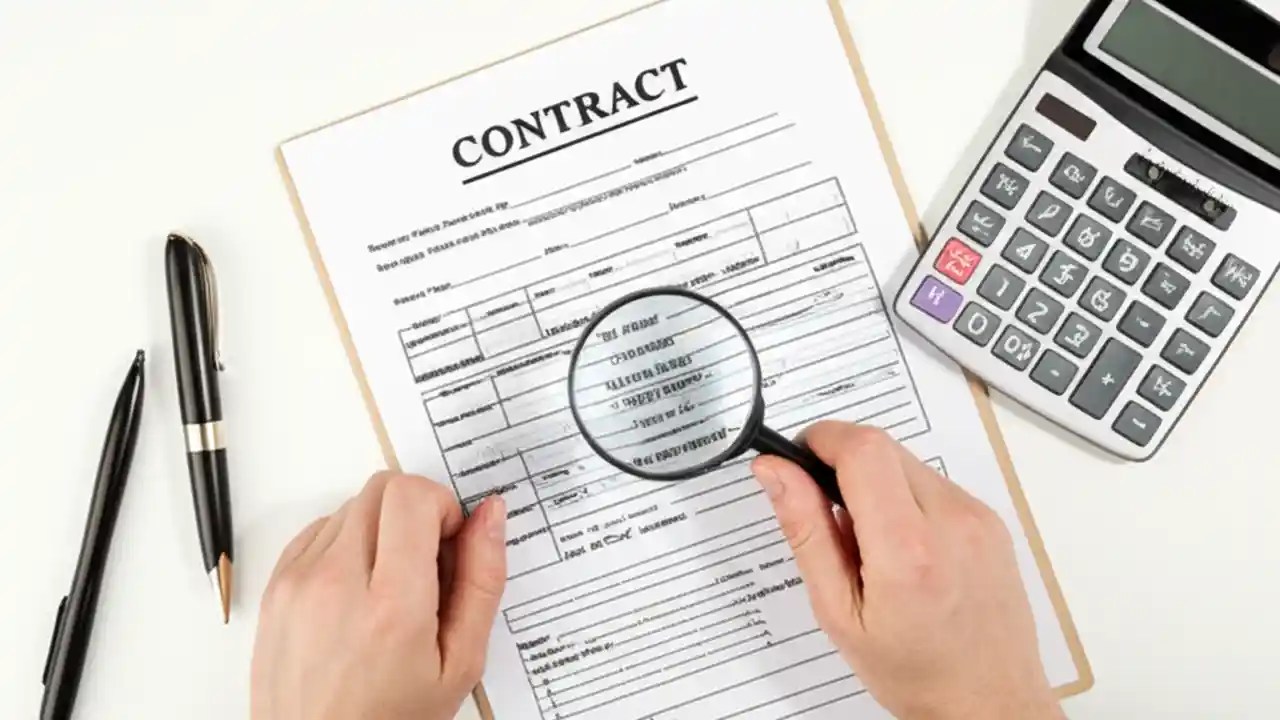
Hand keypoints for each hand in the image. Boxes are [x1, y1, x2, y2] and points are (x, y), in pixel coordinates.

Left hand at [250, 472, 506, 719]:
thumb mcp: (460, 663)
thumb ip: (482, 581)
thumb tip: (490, 516)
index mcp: (391, 606)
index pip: (413, 496)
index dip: (442, 508)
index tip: (448, 545)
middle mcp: (335, 584)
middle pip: (382, 488)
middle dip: (415, 513)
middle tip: (425, 566)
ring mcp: (297, 582)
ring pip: (351, 506)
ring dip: (380, 530)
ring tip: (389, 589)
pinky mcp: (275, 586)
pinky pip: (318, 530)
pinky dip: (346, 546)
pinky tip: (358, 593)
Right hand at [751, 423, 1062, 719]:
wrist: (988, 701)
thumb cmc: (913, 671)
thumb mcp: (839, 611)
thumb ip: (806, 532)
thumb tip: (776, 472)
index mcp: (907, 550)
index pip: (861, 449)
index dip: (820, 440)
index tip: (798, 460)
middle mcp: (951, 522)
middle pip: (882, 447)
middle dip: (842, 464)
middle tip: (828, 516)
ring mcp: (977, 518)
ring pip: (907, 461)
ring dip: (875, 483)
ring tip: (869, 544)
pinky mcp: (990, 520)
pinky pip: (934, 483)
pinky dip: (906, 499)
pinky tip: (902, 548)